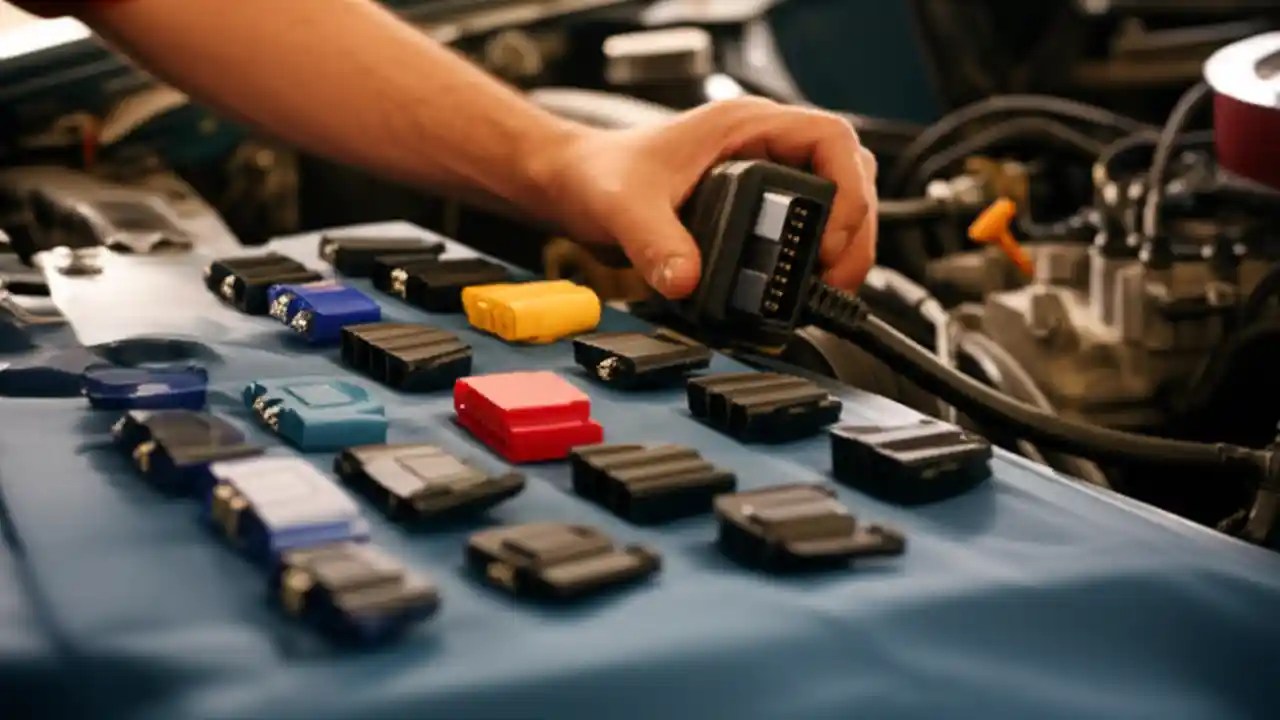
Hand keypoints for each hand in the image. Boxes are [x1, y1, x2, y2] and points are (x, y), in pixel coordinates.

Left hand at [537, 97, 878, 298]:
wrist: (577, 184)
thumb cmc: (600, 174)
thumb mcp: (623, 207)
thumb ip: (654, 242)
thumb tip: (686, 280)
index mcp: (743, 125)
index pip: (830, 139)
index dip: (846, 190)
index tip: (829, 240)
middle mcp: (762, 145)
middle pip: (848, 173)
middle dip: (854, 228)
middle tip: (836, 276)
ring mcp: (764, 174)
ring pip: (836, 198)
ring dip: (844, 243)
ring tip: (828, 286)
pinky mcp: (755, 207)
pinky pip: (808, 224)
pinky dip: (816, 255)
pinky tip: (804, 285)